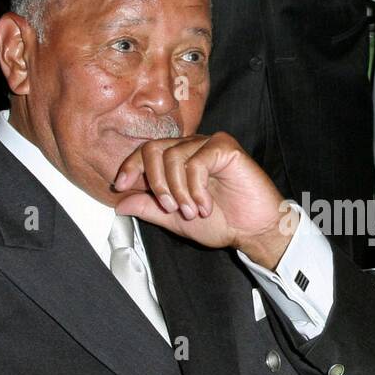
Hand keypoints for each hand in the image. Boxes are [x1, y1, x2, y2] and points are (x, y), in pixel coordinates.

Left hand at [112, 132, 291, 268]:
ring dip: (179, 191)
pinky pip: (197, 162)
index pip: (146, 152)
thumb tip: (120, 204)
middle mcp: (192, 147)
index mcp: (179, 160)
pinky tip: (205, 205)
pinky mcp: (226, 148)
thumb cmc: (223, 223)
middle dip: (156, 182)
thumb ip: (150, 208)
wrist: (255, 230)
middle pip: (155, 148)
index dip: (130, 167)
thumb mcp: (176, 219)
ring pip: (174, 157)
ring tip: (192, 212)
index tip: (119, 186)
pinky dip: (196, 188)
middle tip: (169, 208)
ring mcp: (209, 145)